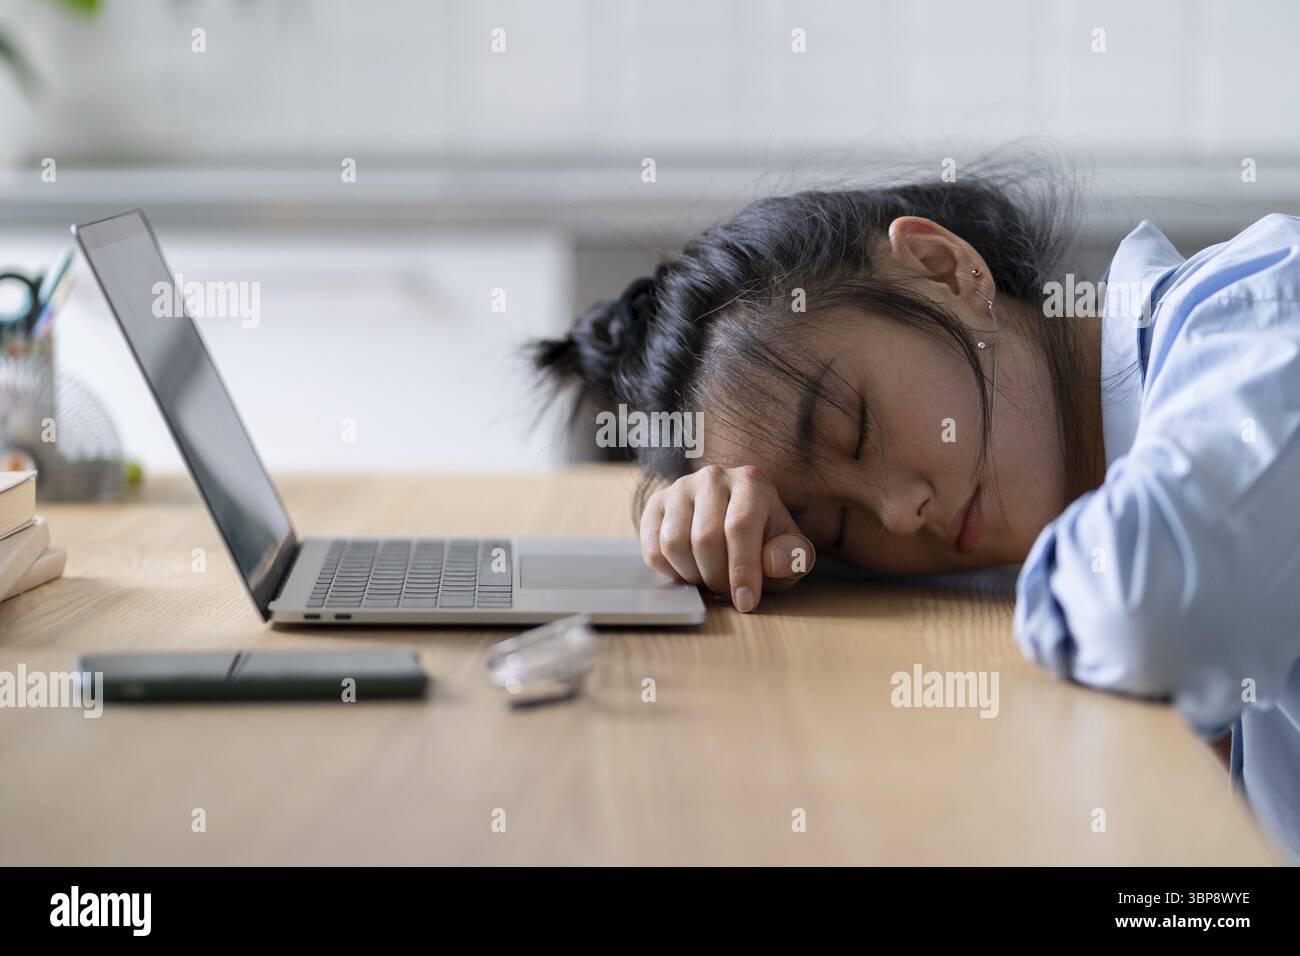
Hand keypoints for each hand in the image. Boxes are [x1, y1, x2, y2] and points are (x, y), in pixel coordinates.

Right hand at [639, 465, 814, 611]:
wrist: (738, 520)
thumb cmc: (767, 540)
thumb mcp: (791, 551)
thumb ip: (791, 557)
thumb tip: (771, 563)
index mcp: (751, 483)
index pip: (739, 527)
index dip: (742, 569)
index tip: (745, 602)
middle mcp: (712, 478)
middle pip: (704, 538)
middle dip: (717, 578)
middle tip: (727, 591)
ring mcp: (680, 488)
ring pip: (674, 543)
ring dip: (691, 575)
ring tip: (708, 579)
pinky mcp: (656, 504)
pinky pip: (653, 548)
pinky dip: (669, 571)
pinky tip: (688, 571)